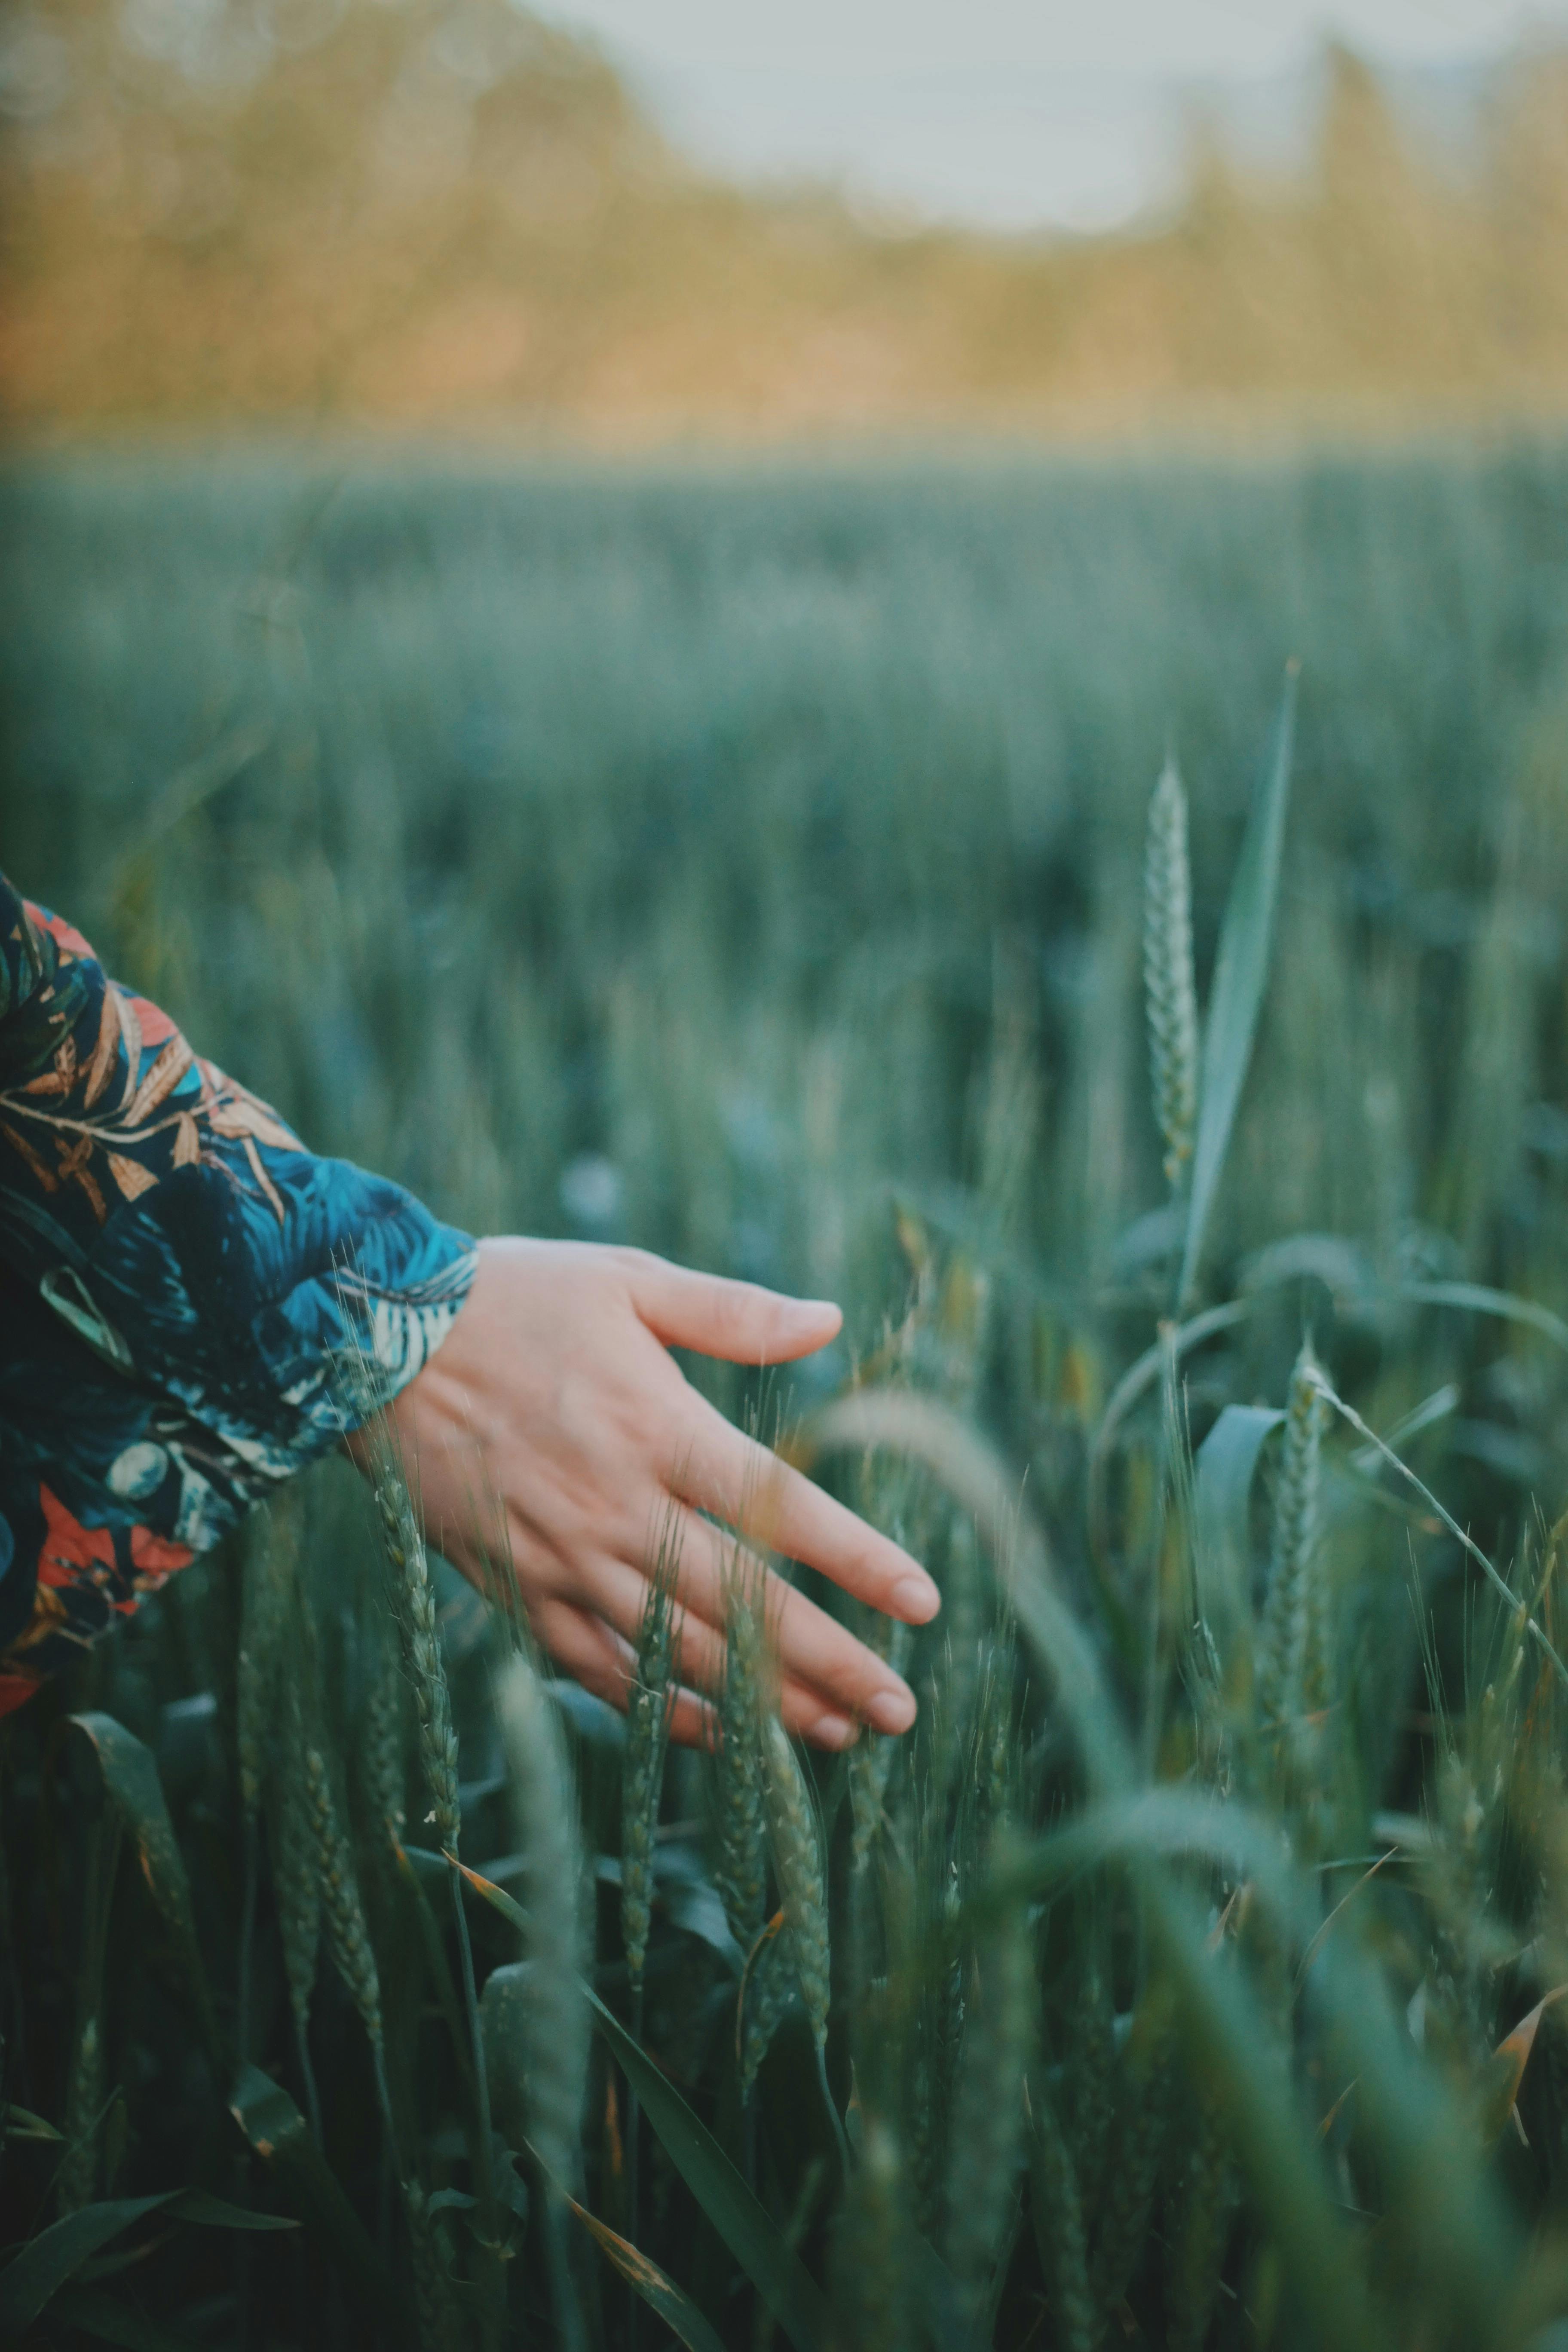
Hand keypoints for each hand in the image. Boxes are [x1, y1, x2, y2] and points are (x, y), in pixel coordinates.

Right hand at [366, 1237, 938, 1747]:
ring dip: (761, 1702)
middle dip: (830, 1661)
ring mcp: (562, 1559)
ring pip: (678, 1652)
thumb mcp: (624, 1279)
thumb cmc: (511, 1298)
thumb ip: (731, 1312)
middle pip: (742, 1603)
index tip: (924, 1603)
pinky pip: (598, 1672)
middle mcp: (614, 1506)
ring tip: (838, 1733)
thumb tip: (831, 1320)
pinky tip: (716, 1736)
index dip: (857, 1559)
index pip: (779, 1507)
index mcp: (653, 1427)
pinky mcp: (516, 1592)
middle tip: (902, 1708)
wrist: (370, 1346)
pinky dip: (659, 1711)